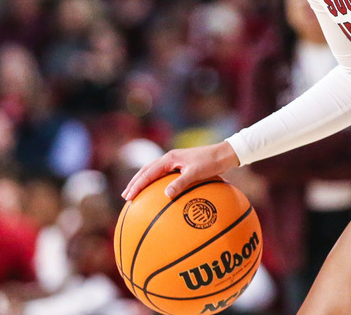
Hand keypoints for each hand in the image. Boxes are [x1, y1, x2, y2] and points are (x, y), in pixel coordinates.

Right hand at [121, 142, 240, 200]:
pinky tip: (157, 192)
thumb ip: (180, 183)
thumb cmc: (211, 163)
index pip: (148, 173)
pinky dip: (154, 182)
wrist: (224, 153)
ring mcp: (174, 161)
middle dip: (135, 183)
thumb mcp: (196, 173)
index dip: (137, 185)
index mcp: (170, 158)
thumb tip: (166, 194)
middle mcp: (169, 158)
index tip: (128, 196)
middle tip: (125, 196)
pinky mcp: (180, 165)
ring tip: (135, 193)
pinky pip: (162, 174)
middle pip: (146, 171)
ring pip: (153, 171)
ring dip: (143, 181)